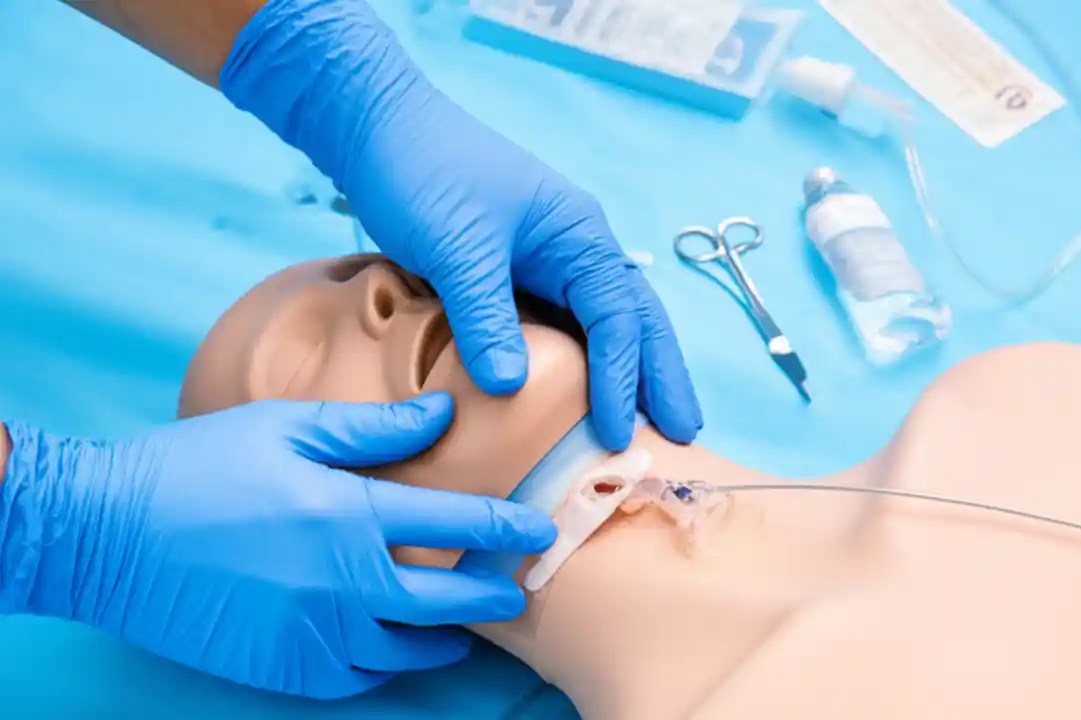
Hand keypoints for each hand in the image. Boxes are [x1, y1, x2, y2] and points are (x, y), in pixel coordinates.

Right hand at [0, 394, 555, 698]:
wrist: (107, 533)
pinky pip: (357, 676)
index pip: (456, 526)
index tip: (539, 530)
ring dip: (444, 637)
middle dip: (492, 594)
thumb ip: (372, 428)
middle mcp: (342, 582)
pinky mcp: (284, 667)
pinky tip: (393, 644)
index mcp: (349, 515)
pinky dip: (384, 663)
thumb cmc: (200, 466)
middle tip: (516, 587)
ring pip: (407, 649)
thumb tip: (443, 414)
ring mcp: (313, 632)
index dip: (507, 529)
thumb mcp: (287, 427)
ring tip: (461, 624)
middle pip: (448, 602)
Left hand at [220, 0, 701, 450]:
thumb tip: (510, 388)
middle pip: (637, 320)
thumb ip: (484, 316)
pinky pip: (563, 326)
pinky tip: (585, 395)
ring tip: (653, 423)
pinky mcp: (516, 274)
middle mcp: (577, 250)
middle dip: (662, 375)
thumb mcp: (457, 247)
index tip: (617, 434)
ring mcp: (549, 261)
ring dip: (633, 371)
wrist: (376, 125)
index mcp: (578, 236)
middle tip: (685, 434)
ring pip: (606, 325)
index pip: (616, 318)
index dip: (622, 378)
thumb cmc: (423, 170)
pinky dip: (584, 362)